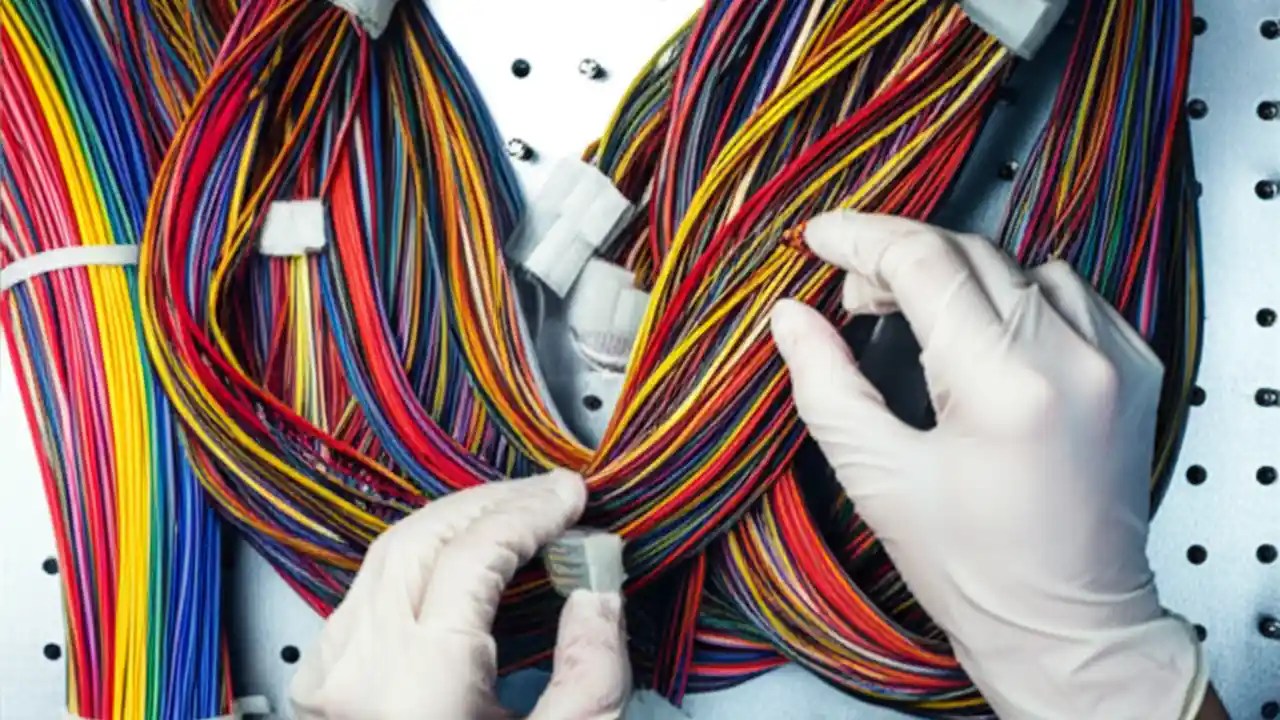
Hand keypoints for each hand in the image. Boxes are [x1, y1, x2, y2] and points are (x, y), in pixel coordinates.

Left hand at [290, 469, 630, 719]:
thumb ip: (591, 673)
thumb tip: (596, 594)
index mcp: (417, 689)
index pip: (472, 556)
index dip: (530, 512)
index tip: (573, 498)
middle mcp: (357, 674)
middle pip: (420, 538)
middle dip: (493, 502)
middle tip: (551, 496)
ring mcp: (329, 679)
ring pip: (386, 557)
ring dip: (455, 524)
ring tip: (515, 518)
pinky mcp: (323, 687)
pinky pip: (370, 593)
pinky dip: (421, 560)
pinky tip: (461, 563)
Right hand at [771, 212, 1206, 718]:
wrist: (1067, 625)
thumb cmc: (972, 569)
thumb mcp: (876, 479)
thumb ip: (825, 385)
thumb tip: (791, 315)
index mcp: (1006, 385)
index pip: (924, 262)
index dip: (860, 239)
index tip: (819, 239)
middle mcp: (1073, 356)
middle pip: (970, 253)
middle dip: (898, 258)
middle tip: (853, 296)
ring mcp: (1115, 358)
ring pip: (1018, 265)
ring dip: (958, 275)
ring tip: (918, 320)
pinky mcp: (1137, 366)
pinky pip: (1068, 293)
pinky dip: (1014, 295)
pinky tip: (983, 335)